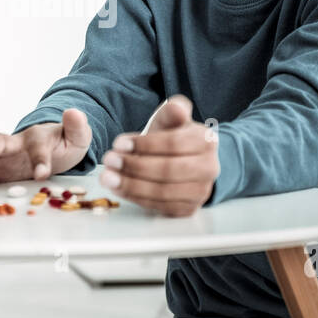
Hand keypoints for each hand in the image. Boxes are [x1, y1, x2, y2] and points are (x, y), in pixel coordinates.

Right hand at [0, 108, 91, 183]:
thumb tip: (74, 111)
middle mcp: (15, 145)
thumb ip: (77, 127)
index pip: (37, 147)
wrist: (53, 150)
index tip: (42, 173)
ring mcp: (1, 156)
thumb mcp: (77, 136)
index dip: (40, 159)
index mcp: (37, 139)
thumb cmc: (63, 143)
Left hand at [99, 95, 218, 216]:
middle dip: (134, 166)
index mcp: (206, 141)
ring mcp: (200, 192)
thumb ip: (172, 111)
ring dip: (130, 184)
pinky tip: (118, 188)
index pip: (173, 144)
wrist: (186, 162)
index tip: (118, 143)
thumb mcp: (171, 120)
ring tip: (107, 176)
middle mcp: (209, 168)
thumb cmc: (173, 138)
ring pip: (162, 191)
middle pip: (168, 170)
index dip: (144, 144)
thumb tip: (176, 108)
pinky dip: (135, 198)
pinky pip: (159, 206)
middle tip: (109, 160)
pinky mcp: (187, 209)